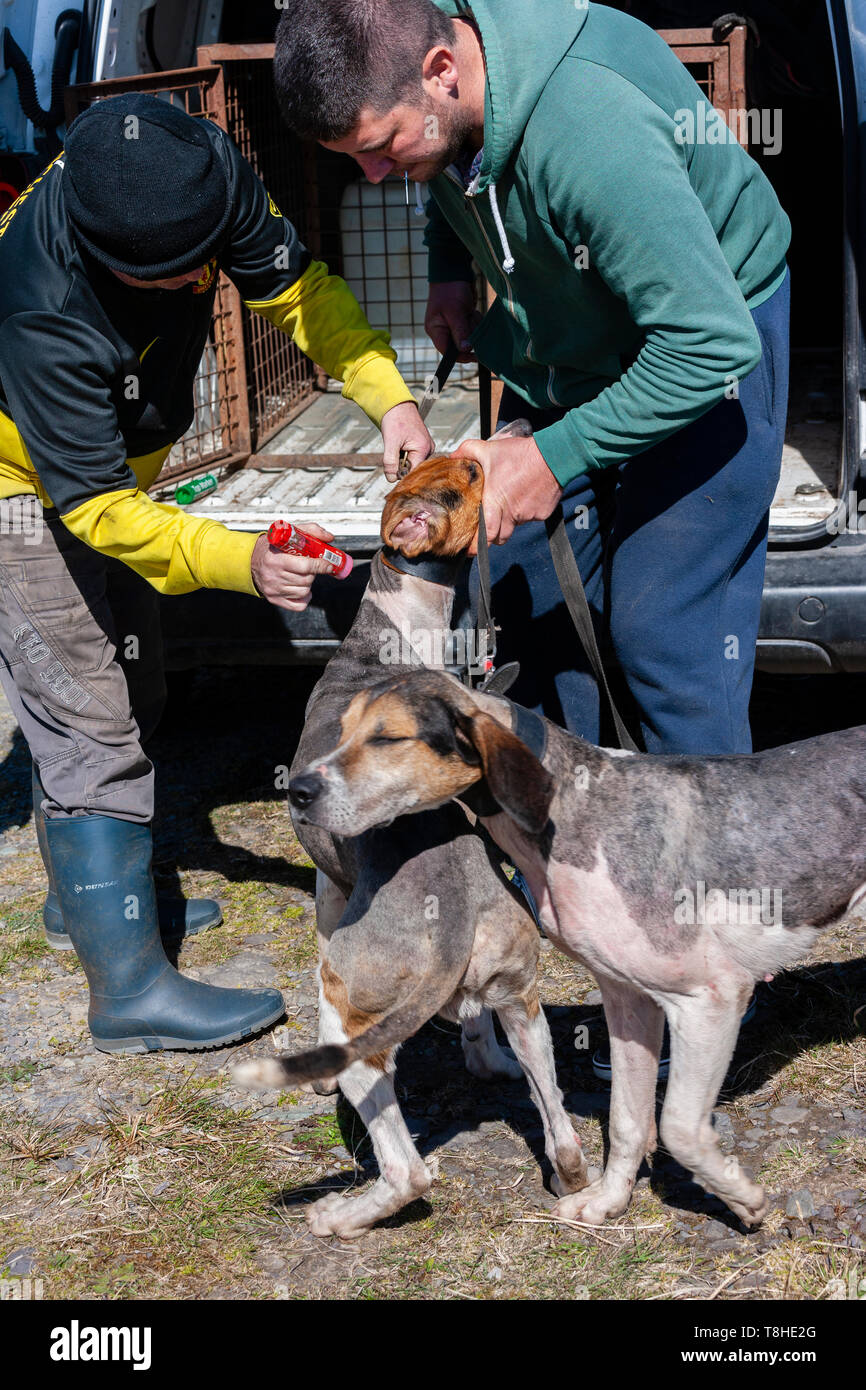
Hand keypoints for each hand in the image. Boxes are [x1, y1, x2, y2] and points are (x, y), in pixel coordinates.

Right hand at [250, 523, 340, 611]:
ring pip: (304, 592)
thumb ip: (310, 531)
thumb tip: (329, 538)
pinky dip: (304, 597)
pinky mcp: (274, 599)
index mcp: (276, 559)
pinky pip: (298, 605)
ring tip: (302, 575)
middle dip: (313, 572)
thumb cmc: (272, 547)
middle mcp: (273, 576)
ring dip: (308, 583)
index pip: (305, 565)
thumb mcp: (288, 534)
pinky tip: (301, 588)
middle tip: (310, 566)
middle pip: (306, 579)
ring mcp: (273, 589)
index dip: (321, 565)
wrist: (251, 560)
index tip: (328, 564)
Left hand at [381, 400, 433, 482]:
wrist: (396, 405)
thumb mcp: (391, 442)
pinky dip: (404, 455)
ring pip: (412, 463)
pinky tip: (400, 445)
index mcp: (424, 449)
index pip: (413, 472)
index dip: (402, 474)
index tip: (392, 472)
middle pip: (414, 469)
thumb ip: (390, 462)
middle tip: (394, 452)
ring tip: (397, 446)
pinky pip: (413, 457)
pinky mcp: (422, 445)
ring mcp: (427, 447)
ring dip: (402, 460)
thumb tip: (392, 479)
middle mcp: (429, 449)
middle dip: (401, 466)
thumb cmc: (395, 419)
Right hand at [425, 281, 481, 362]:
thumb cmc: (450, 289)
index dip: (460, 356)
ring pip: (469, 337)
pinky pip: (472, 328)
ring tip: (469, 312)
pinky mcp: (462, 321)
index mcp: (436, 330)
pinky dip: (475, 321)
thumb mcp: (455, 311)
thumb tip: (465, 350)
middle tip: (469, 318)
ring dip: (473, 326)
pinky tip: (471, 311)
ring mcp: (453, 326)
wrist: (453, 271)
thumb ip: (460, 331)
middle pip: (460, 345)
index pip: (447, 352)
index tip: (474, 355)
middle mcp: (443, 330)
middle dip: (468, 334)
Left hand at [453, 435, 563, 551]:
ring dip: (509, 519)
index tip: (470, 551)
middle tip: (486, 530)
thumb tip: (453, 456)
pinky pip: (530, 517)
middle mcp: (511, 513)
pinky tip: (526, 494)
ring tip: (509, 500)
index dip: (476, 546)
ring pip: (514, 525)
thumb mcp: (490, 450)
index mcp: (496, 502)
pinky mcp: (542, 514)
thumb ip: (468, 451)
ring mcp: (528, 515)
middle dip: (491, 536)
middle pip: (499, 536)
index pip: (485, 534)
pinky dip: (526, 511)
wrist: (553, 456)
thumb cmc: (522, 455)